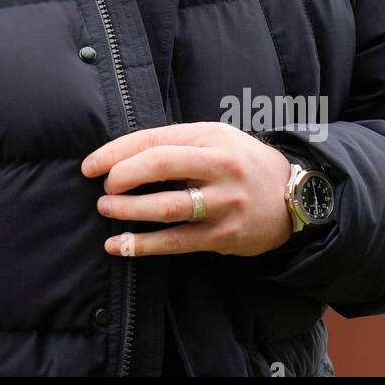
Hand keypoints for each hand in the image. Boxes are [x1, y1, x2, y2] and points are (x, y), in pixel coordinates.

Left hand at [80, 122, 293, 257]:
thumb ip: (175, 144)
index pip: (154, 140)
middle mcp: (218, 166)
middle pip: (160, 165)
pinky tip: (119, 246)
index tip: (90, 165)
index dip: (116, 152)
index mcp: (210, 137)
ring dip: (129, 209)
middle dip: (122, 175)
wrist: (294, 196)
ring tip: (107, 209)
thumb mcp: (214, 139)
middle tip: (103, 186)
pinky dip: (144, 245)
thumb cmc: (240, 162)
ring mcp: (223, 203)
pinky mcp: (223, 235)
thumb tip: (120, 155)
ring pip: (167, 207)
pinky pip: (177, 242)